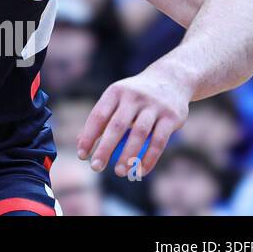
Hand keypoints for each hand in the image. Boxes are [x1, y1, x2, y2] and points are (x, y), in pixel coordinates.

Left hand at [77, 68, 191, 177]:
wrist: (171, 79)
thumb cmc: (135, 96)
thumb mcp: (117, 99)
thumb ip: (101, 118)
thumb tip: (81, 143)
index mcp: (116, 92)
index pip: (98, 115)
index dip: (89, 136)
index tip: (82, 155)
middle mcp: (133, 97)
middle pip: (117, 125)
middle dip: (105, 148)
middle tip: (95, 167)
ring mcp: (154, 106)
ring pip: (139, 134)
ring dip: (128, 155)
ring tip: (119, 172)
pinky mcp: (171, 117)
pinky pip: (159, 141)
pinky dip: (149, 158)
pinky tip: (140, 171)